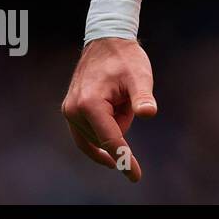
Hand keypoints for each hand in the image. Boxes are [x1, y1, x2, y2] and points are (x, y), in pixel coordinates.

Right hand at [61, 37, 156, 182]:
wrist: (106, 41)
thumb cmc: (125, 58)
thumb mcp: (140, 76)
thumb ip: (143, 96)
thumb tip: (148, 113)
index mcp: (90, 104)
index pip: (111, 140)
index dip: (125, 159)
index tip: (135, 176)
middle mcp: (74, 111)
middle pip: (107, 137)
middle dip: (123, 122)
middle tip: (127, 94)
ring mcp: (69, 112)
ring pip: (98, 136)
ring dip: (114, 122)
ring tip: (118, 96)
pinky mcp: (70, 111)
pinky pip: (84, 137)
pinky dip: (99, 139)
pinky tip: (109, 154)